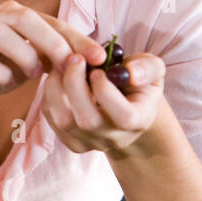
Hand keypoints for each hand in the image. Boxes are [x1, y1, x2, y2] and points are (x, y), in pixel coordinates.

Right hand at [0, 0, 106, 113]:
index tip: (100, 57)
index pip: (49, 20)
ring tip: (32, 73)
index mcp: (10, 15)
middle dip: (51, 40)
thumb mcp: (29, 63)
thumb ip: (53, 56)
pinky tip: (6, 83)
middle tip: (67, 64)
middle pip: (23, 16)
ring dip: (22, 54)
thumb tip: (91, 59)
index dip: (76, 37)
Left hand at [41, 50, 164, 158]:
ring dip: (57, 89)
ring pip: (65, 122)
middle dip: (75, 85)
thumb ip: (146, 68)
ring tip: (62, 64)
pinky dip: (49, 96)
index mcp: (139, 120)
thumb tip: (130, 73)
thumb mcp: (152, 69)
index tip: (97, 70)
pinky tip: (58, 78)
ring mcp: (91, 142)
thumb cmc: (139, 82)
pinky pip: (53, 120)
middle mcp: (114, 137)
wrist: (127, 106)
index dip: (106, 92)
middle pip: (88, 121)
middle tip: (75, 58)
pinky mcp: (72, 141)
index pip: (123, 117)